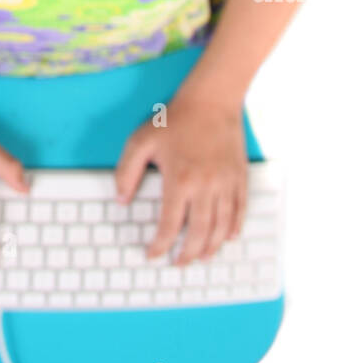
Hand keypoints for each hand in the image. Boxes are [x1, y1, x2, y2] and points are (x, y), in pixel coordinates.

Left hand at [114, 91, 247, 263]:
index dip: (160, 245)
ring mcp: (225, 183)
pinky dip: (234, 227)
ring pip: (222, 227)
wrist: (212, 99)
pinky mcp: (239, 177)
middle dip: (188, 254)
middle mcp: (205, 187)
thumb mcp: (141, 140)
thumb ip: (127, 171)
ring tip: (202, 256)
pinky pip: (240, 210)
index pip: (170, 225)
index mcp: (180, 181)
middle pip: (200, 233)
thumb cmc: (175, 119)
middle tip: (179, 263)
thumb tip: (121, 199)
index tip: (153, 254)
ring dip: (212, 246)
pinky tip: (228, 236)